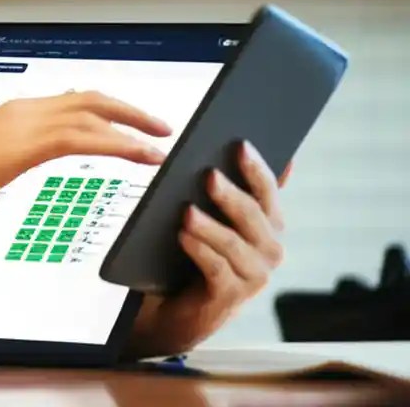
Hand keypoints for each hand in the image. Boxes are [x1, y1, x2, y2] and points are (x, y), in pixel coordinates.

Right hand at [0, 91, 172, 220]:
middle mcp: (24, 110)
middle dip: (130, 111)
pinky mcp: (27, 145)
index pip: (72, 102)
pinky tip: (141, 155)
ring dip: (134, 126)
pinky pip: (85, 138)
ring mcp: (25, 124)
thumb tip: (16, 159)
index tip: (131, 122)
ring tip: (160, 143)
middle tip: (160, 126)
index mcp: (14, 113)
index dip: (107, 109)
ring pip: (94, 114)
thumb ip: (6, 155)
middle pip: (91, 99)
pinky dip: (121, 144)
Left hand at [128, 141, 290, 357]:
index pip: (268, 191)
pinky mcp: (230, 296)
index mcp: (271, 226)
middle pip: (252, 215)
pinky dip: (198, 250)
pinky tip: (182, 236)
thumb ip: (238, 191)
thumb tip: (256, 149)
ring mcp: (253, 276)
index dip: (256, 168)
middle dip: (230, 194)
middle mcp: (270, 250)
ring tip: (186, 210)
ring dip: (209, 225)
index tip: (239, 144)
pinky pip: (215, 268)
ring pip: (232, 243)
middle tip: (208, 175)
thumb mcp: (219, 221)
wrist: (180, 306)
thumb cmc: (202, 254)